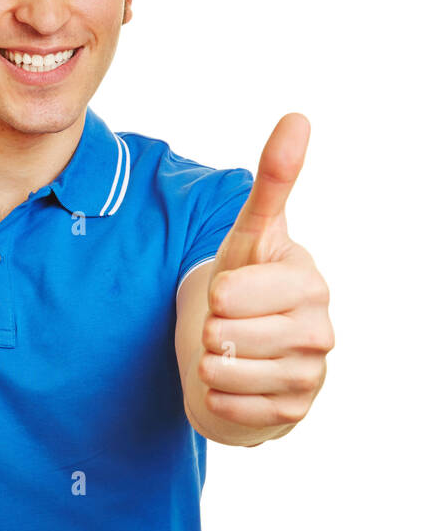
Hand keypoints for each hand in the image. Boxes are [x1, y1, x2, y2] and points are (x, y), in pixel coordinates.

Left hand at [199, 114, 334, 433]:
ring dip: (211, 365)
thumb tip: (298, 117)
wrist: (240, 348)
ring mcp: (311, 375)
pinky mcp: (293, 413)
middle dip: (211, 332)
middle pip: (230, 336)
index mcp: (308, 282)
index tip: (225, 293)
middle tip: (221, 326)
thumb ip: (273, 181)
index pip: (236, 292)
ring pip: (231, 374)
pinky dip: (218, 398)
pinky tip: (227, 383)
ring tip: (222, 352)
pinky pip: (235, 410)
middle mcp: (319, 329)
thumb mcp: (249, 235)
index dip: (217, 295)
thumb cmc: (244, 286)